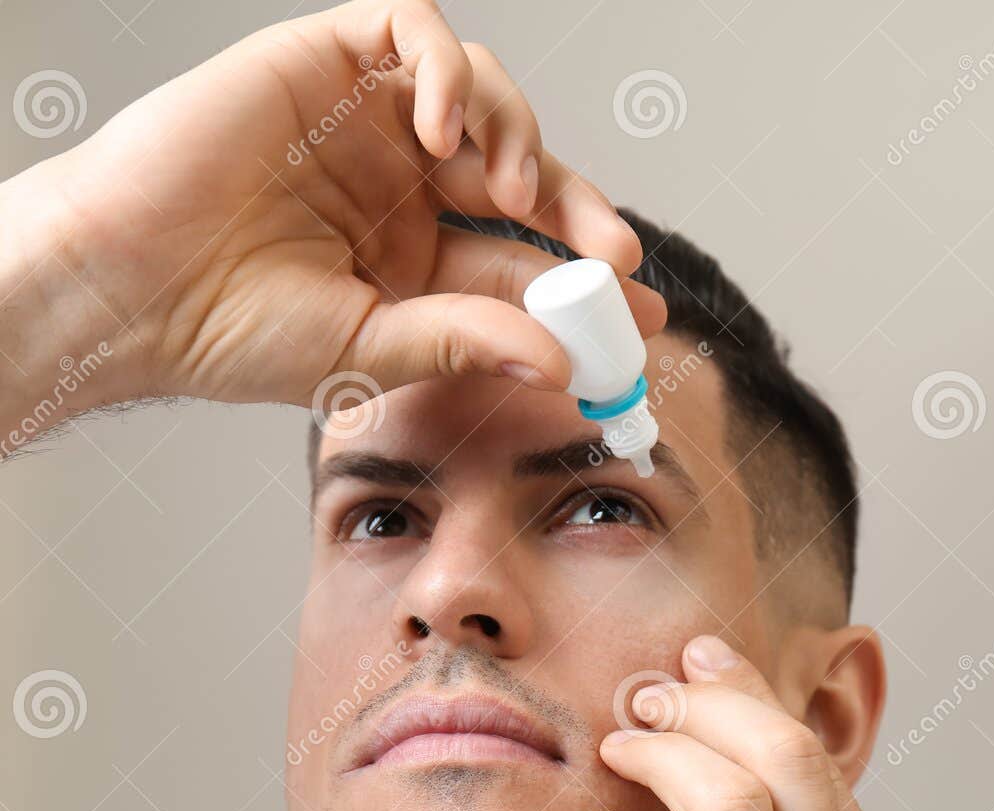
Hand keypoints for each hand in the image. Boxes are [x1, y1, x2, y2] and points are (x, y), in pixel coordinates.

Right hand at [0, 0, 664, 438]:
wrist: (126, 286)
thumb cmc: (228, 329)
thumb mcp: (370, 346)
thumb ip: (466, 342)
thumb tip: (559, 363)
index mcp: (416, 258)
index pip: (524, 259)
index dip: (585, 278)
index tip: (639, 310)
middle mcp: (402, 187)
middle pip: (522, 175)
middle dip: (578, 210)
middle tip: (616, 252)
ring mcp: (368, 123)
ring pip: (486, 98)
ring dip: (518, 139)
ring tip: (510, 194)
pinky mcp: (327, 64)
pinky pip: (412, 35)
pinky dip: (447, 69)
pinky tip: (442, 128)